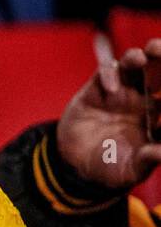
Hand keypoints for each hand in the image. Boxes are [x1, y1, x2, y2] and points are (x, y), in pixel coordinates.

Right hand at [56, 38, 160, 190]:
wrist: (75, 167)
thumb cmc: (110, 168)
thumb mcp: (132, 170)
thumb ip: (149, 160)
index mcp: (158, 115)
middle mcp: (144, 98)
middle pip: (160, 70)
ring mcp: (121, 91)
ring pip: (136, 63)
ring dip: (143, 55)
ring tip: (144, 56)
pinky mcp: (97, 89)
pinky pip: (106, 71)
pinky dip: (109, 73)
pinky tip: (110, 88)